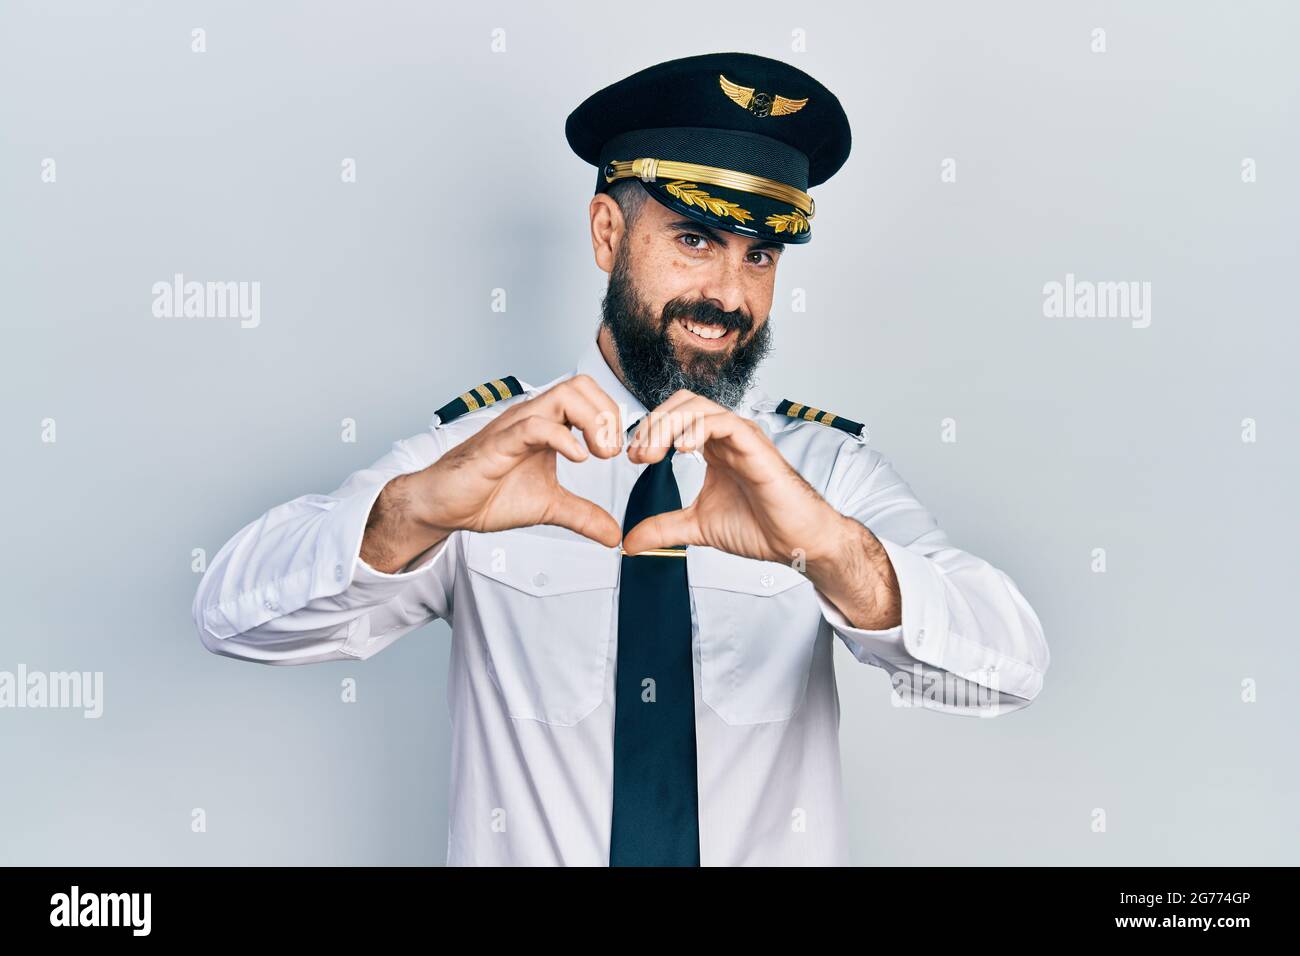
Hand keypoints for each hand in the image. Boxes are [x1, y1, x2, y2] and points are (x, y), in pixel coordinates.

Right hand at [361, 375, 623, 572]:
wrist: (443, 505)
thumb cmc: (487, 494)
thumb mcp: (549, 506)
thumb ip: (583, 515)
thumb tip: (614, 534)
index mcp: (547, 424)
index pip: (589, 396)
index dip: (614, 417)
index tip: (621, 452)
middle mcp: (533, 417)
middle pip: (581, 385)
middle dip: (609, 413)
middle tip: (613, 451)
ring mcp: (515, 427)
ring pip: (562, 395)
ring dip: (593, 420)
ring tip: (600, 453)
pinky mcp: (498, 444)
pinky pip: (533, 426)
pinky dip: (561, 437)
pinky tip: (577, 459)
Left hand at [621, 390, 900, 628]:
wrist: (795, 542)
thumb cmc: (760, 528)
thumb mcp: (697, 526)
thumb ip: (664, 528)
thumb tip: (629, 540)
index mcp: (713, 447)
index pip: (674, 418)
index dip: (648, 431)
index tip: (632, 458)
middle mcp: (726, 436)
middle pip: (680, 403)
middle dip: (653, 423)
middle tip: (638, 454)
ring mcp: (741, 436)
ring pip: (697, 406)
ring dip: (668, 424)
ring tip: (654, 453)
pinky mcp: (755, 444)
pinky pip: (723, 421)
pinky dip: (697, 428)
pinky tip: (682, 449)